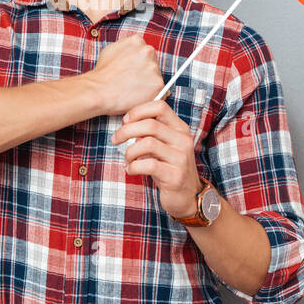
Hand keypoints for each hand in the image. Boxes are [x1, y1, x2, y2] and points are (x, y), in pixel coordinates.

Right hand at [88, 35, 165, 115]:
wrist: (98, 91)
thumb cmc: (101, 74)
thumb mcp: (111, 50)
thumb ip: (127, 49)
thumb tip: (135, 54)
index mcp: (137, 41)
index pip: (145, 52)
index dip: (138, 64)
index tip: (131, 72)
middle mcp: (148, 51)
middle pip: (153, 63)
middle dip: (145, 73)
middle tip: (131, 82)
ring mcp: (154, 67)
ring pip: (156, 77)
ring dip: (148, 84)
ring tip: (131, 89)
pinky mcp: (158, 83)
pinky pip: (160, 91)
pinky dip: (151, 95)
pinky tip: (137, 96)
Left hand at [112, 98, 199, 219]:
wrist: (187, 196)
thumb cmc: (169, 168)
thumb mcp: (165, 146)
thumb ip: (152, 132)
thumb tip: (127, 122)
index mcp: (180, 129)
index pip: (160, 107)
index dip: (138, 111)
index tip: (125, 121)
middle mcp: (183, 140)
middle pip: (150, 124)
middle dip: (126, 131)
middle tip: (116, 140)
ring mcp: (180, 158)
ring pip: (147, 143)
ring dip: (130, 152)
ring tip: (128, 159)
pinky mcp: (174, 176)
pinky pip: (147, 165)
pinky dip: (133, 166)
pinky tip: (131, 170)